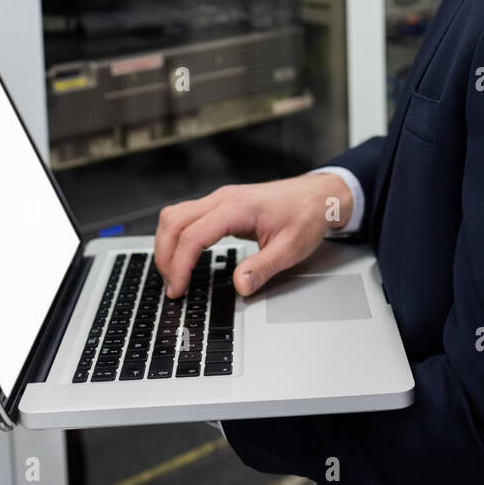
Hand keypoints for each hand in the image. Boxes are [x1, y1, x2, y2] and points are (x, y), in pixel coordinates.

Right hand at [154, 172, 353, 299]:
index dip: (180, 265)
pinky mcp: (221, 205)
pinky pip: (187, 216)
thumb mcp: (290, 248)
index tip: (178, 289)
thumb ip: (263, 268)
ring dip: (167, 244)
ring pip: (175, 215)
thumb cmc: (306, 216)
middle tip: (172, 286)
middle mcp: (222, 199)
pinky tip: (184, 257)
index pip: (193, 235)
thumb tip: (240, 286)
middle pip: (174, 221)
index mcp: (237, 208)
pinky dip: (178, 237)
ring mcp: (220, 199)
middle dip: (165, 255)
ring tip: (174, 274)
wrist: (318, 195)